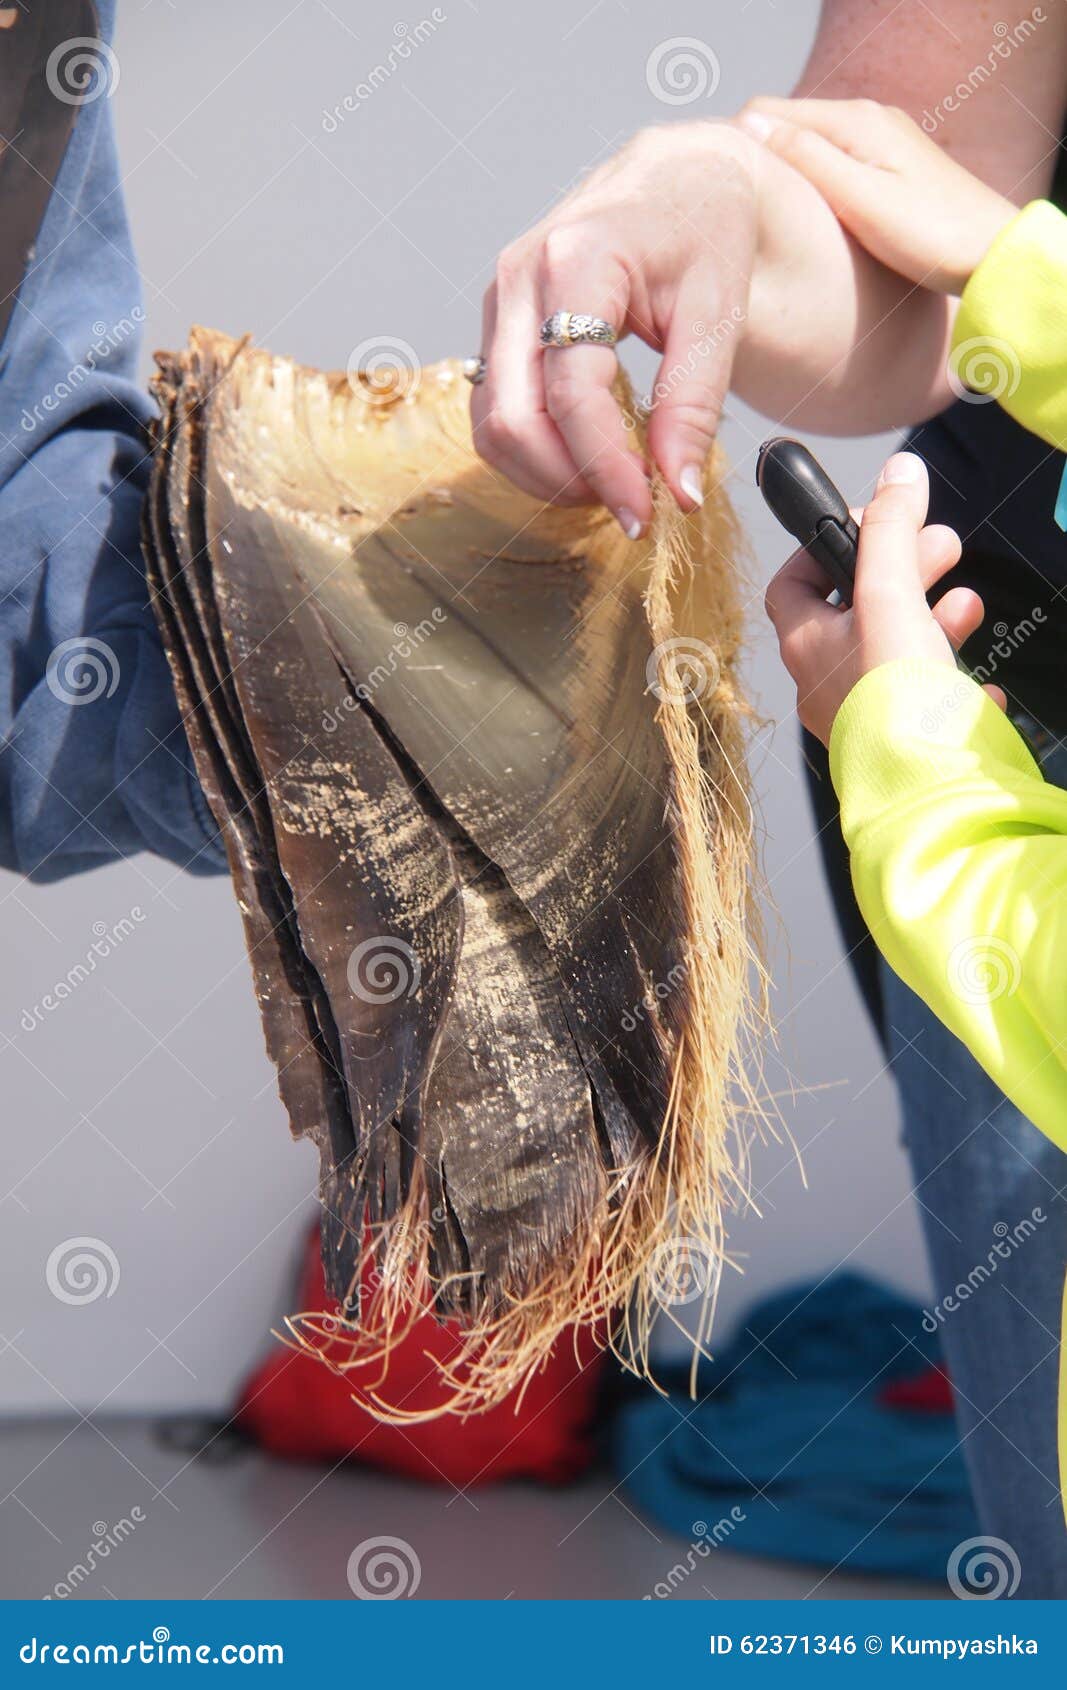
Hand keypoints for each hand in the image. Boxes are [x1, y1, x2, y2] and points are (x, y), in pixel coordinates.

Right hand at [472, 119, 958, 533]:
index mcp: (575, 259)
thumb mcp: (720, 313)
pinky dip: (535, 453)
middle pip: (513, 419)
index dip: (605, 467)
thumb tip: (677, 495)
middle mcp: (519, 278)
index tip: (645, 516)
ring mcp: (499, 303)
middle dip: (568, 480)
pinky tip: (588, 459)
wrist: (684, 179)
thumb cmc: (708, 232)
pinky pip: (495, 413)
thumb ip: (694, 404)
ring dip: (545, 475)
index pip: (572, 393)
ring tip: (612, 485)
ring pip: (492, 425)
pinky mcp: (498, 327)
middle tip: (630, 506)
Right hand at [738, 97, 1015, 295]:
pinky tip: (803, 216)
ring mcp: (879, 138)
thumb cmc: (931, 235)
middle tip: (729, 213)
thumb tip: (748, 125)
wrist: (992, 254)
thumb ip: (806, 158)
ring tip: (759, 217)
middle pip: (783, 126)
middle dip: (752, 160)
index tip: (715, 195)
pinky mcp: (889, 163)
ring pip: (806, 145)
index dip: (733, 148)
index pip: (764, 112)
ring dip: (779, 174)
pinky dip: (807, 182)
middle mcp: (866, 117)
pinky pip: (830, 160)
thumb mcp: (860, 199)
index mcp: (853, 120)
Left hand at [765, 450, 1005, 746]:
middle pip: (856, 610)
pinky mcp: (906, 743)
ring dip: (933, 619)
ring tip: (964, 603)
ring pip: (895, 653)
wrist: (925, 789)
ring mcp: (866, 716)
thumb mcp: (890, 595)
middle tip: (941, 549)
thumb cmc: (892, 701)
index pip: (792, 582)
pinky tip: (977, 681)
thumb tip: (898, 475)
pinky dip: (953, 683)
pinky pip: (927, 705)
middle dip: (902, 572)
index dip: (826, 545)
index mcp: (807, 647)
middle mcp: (826, 684)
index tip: (873, 525)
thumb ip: (891, 531)